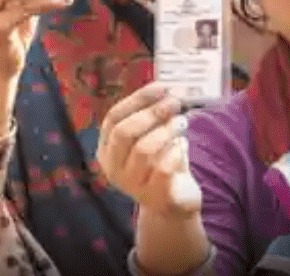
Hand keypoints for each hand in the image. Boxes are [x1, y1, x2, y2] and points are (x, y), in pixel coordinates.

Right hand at [98, 83, 200, 218]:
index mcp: (107, 149)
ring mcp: (131, 184)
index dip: (138, 99)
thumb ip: (153, 116)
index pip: (114, 118)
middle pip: (124, 133)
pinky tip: (182, 146)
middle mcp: (113, 167)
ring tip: (182, 123)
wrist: (172, 203)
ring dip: (166, 130)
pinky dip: (175, 152)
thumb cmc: (160, 162)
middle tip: (175, 102)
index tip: (161, 87)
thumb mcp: (151, 137)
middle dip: (152, 113)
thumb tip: (167, 89)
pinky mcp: (154, 196)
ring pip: (144, 149)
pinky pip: (163, 169)